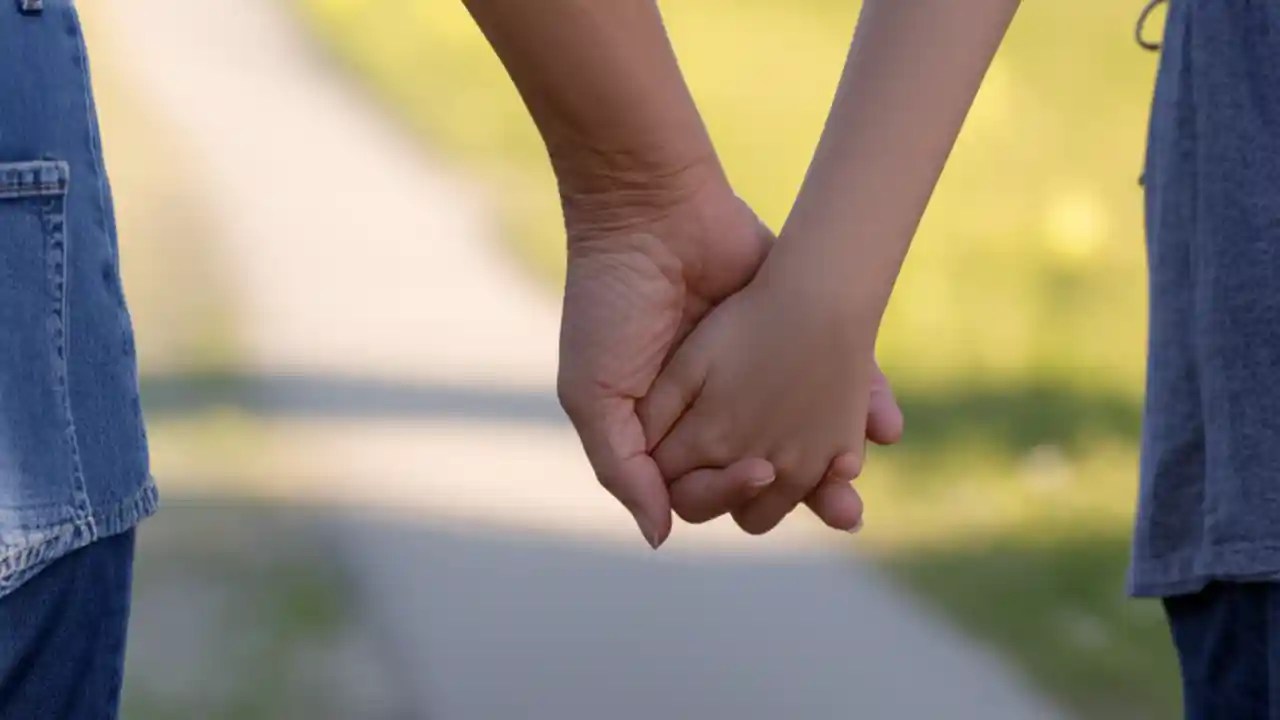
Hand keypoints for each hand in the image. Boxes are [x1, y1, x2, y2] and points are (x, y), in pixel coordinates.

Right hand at [556, 172, 901, 545]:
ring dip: (835, 464)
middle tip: (843, 511)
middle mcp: (711, 407)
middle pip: (760, 471)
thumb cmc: (609, 304)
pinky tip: (883, 425)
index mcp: (662, 427)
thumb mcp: (591, 391)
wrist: (648, 212)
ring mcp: (753, 371)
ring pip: (802, 436)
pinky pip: (833, 377)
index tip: (755, 474)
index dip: (728, 494)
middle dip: (801, 496)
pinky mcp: (789, 331)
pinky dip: (861, 403)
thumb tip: (661, 537)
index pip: (701, 488)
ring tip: (859, 479)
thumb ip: (623, 468)